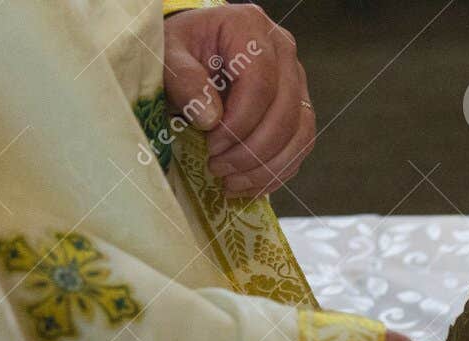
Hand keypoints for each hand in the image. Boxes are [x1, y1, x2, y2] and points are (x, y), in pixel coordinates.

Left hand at [162, 4, 314, 197]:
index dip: (238, 124)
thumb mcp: (168, 56)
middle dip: (251, 152)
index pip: (260, 84)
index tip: (210, 145)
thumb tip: (210, 119)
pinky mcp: (299, 107)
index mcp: (251, 28)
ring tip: (230, 182)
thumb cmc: (179, 51)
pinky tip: (248, 185)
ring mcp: (296, 81)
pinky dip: (277, 172)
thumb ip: (183, 80)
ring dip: (266, 168)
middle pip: (284, 114)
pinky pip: (300, 147)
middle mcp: (283, 52)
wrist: (192, 50)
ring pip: (299, 135)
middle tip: (218, 169)